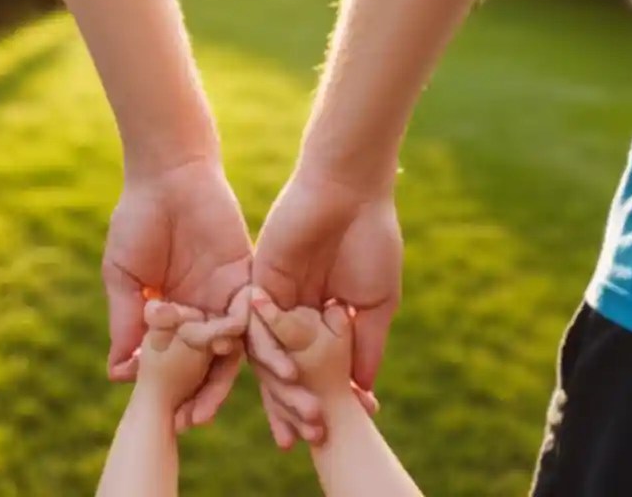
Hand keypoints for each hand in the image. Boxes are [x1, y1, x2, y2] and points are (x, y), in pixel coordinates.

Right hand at [102, 158, 251, 425]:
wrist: (168, 176)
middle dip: (219, 396)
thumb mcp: (124, 278)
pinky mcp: (249, 276)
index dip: (183, 394)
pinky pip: (260, 316)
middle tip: (212, 425)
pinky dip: (267, 342)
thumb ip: (126, 323)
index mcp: (174, 315)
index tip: (181, 424)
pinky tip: (277, 368)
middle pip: (217, 364)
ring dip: (263, 378)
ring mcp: (228, 295)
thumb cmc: (136, 220)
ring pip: (247, 347)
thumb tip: (118, 374)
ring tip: (276, 408)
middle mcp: (204, 311)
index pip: (182, 365)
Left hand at [250, 168, 400, 447]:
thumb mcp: (377, 302)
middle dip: (292, 404)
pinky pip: (254, 323)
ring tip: (288, 421)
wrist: (349, 191)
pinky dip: (264, 352)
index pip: (314, 366)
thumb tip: (365, 390)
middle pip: (286, 367)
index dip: (320, 397)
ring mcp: (273, 298)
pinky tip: (279, 378)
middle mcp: (294, 311)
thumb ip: (367, 344)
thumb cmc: (372, 238)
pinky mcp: (256, 281)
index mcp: (322, 316)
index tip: (331, 431)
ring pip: (268, 353)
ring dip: (277, 389)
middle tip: (299, 440)